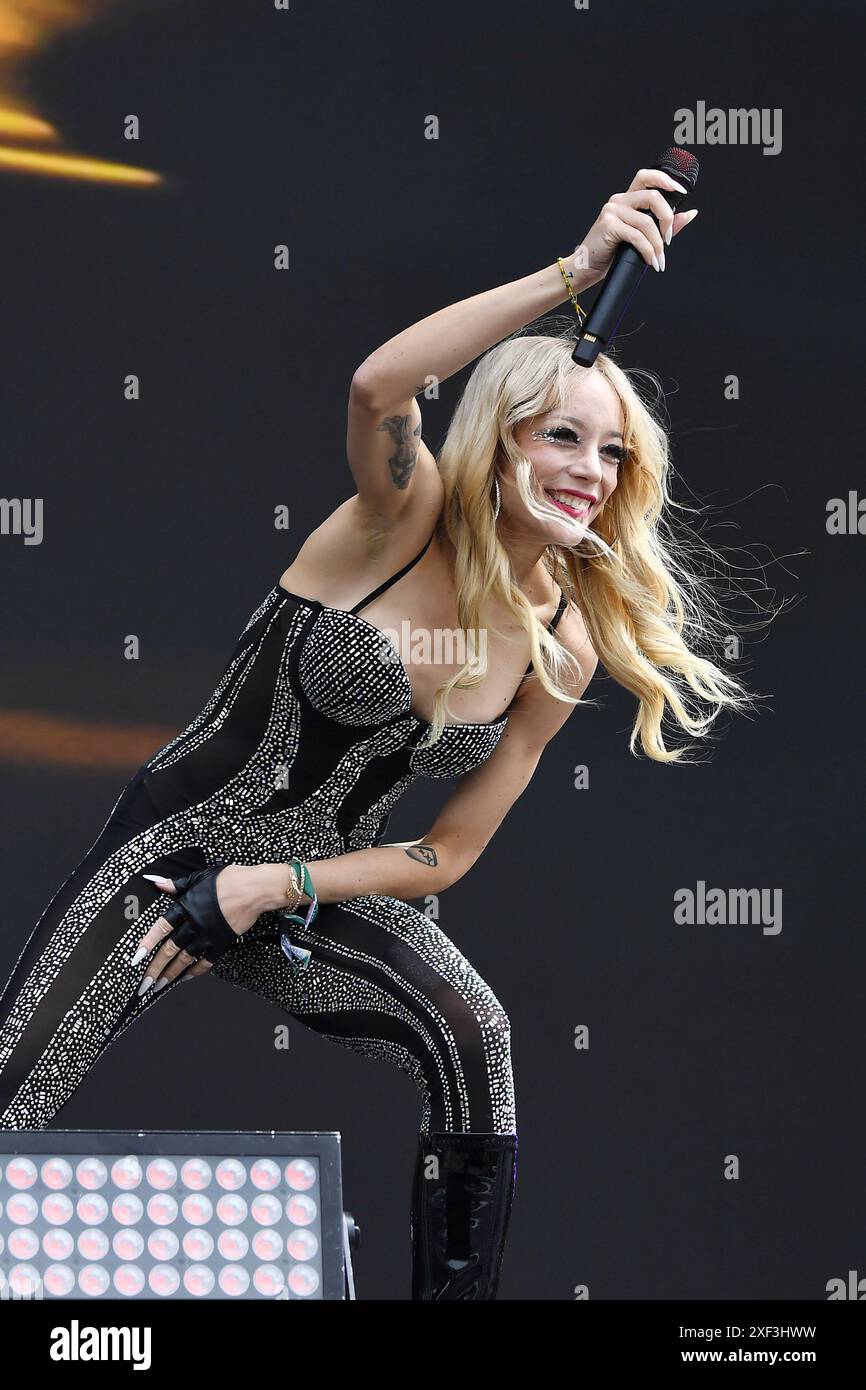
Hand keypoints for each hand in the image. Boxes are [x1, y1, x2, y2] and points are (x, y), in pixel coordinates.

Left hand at [131, 862, 266, 993]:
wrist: (256, 889)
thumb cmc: (230, 879)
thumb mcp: (200, 877)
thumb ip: (177, 885)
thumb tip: (157, 882)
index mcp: (186, 906)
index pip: (161, 928)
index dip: (147, 942)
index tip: (136, 958)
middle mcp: (194, 924)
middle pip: (170, 949)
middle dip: (155, 968)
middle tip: (144, 983)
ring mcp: (208, 935)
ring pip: (185, 959)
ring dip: (171, 974)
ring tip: (160, 985)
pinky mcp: (223, 942)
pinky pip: (206, 961)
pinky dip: (195, 971)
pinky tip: (186, 978)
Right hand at [569, 167, 698, 286]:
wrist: (586, 268)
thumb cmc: (612, 253)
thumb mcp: (641, 237)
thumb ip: (664, 224)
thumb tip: (690, 214)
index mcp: (627, 199)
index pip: (647, 177)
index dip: (665, 180)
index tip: (681, 192)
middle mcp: (619, 200)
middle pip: (653, 197)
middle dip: (667, 219)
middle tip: (669, 240)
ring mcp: (612, 211)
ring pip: (647, 221)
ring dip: (657, 244)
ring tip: (658, 259)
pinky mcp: (608, 225)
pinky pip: (637, 236)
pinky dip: (647, 250)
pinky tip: (649, 261)